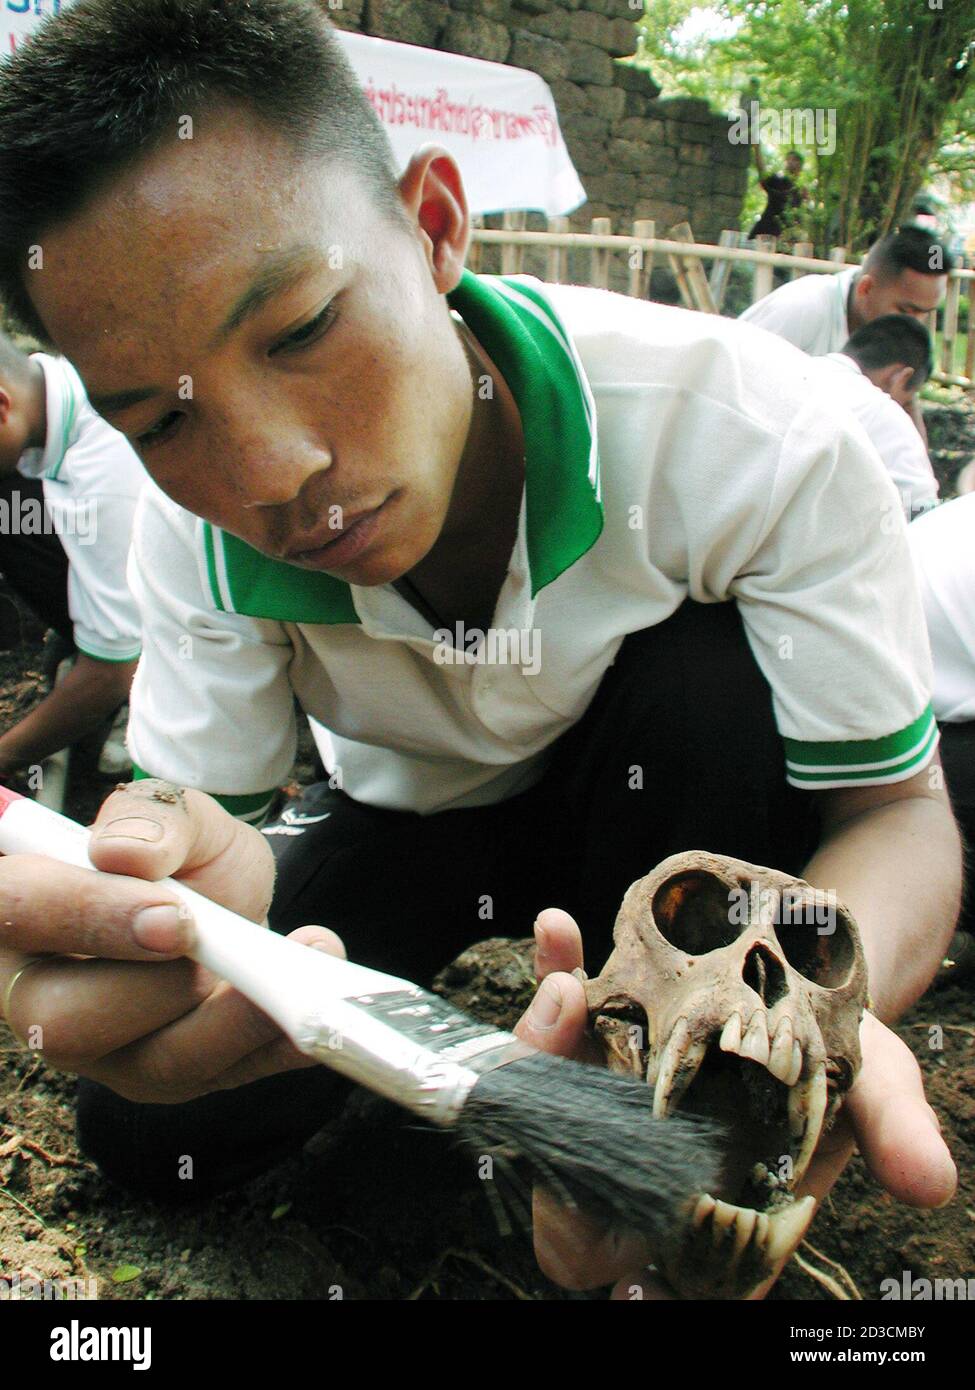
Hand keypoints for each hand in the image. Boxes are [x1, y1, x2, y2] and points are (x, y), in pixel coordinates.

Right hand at [0, 779, 345, 1101]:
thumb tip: (127, 852)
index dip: (87, 917)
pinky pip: (228, 1079)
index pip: (21, 914)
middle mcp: (53, 998)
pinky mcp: (181, 1076)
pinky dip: (277, 1046)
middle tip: (212, 941)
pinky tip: (313, 1015)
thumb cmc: (177, 854)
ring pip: (155, 1066)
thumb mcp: (172, 814)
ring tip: (290, 973)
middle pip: (69, 1022)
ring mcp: (115, 1051)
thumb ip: (150, 817)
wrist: (225, 893)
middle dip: (152, 988)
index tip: (168, 910)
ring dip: (231, 1022)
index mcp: (28, 915)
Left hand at [513, 909, 955, 1297]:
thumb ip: (893, 1130)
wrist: (822, 977)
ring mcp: (612, 1091)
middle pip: (570, 1193)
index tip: (630, 1282)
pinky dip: (553, 968)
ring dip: (541, 1047)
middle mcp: (648, 1157)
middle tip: (571, 1087)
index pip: (652, 1264)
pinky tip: (559, 927)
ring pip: (548, 1099)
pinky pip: (558, 1012)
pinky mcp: (597, 1027)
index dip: (635, 1281)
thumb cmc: (846, 1057)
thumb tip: (928, 1182)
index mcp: (711, 1202)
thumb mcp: (876, 1086)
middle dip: (556, 1160)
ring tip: (566, 987)